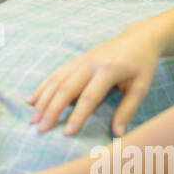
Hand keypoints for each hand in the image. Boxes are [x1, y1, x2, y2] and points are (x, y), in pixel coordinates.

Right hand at [27, 23, 164, 135]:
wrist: (138, 38)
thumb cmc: (142, 65)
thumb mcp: (141, 87)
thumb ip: (127, 110)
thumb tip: (118, 134)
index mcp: (108, 70)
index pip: (89, 97)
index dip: (77, 116)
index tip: (66, 133)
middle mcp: (90, 63)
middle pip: (66, 88)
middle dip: (52, 110)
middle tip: (41, 129)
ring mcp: (80, 60)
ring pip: (56, 81)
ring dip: (43, 100)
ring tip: (33, 119)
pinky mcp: (75, 59)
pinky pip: (55, 74)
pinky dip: (42, 87)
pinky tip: (31, 100)